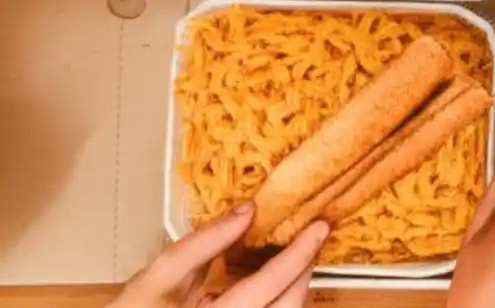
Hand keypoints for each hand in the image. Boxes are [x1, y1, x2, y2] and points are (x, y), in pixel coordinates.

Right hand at [111, 202, 327, 307]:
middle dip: (306, 271)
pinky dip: (281, 301)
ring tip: (296, 257)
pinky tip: (276, 282)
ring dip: (297, 288)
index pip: (268, 285)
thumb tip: (248, 210)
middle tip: (312, 238)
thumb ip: (205, 242)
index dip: (299, 254)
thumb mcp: (160, 275)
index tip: (319, 227)